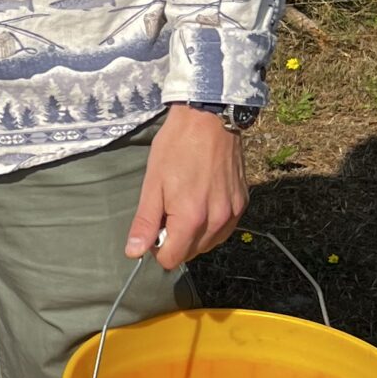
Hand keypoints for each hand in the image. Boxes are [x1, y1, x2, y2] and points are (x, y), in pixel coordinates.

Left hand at [126, 106, 247, 270]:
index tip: (155, 228)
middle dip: (176, 240)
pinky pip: (224, 229)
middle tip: (169, 210)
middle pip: (191, 254)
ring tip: (186, 203)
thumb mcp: (153, 183)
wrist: (209, 119)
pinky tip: (203, 201)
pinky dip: (211, 224)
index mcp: (191, 218)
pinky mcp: (242, 203)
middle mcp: (216, 220)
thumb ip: (145, 222)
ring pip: (209, 243)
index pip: (172, 259)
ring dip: (195, 234)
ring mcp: (232, 212)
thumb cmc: (177, 146)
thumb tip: (134, 251)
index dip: (158, 249)